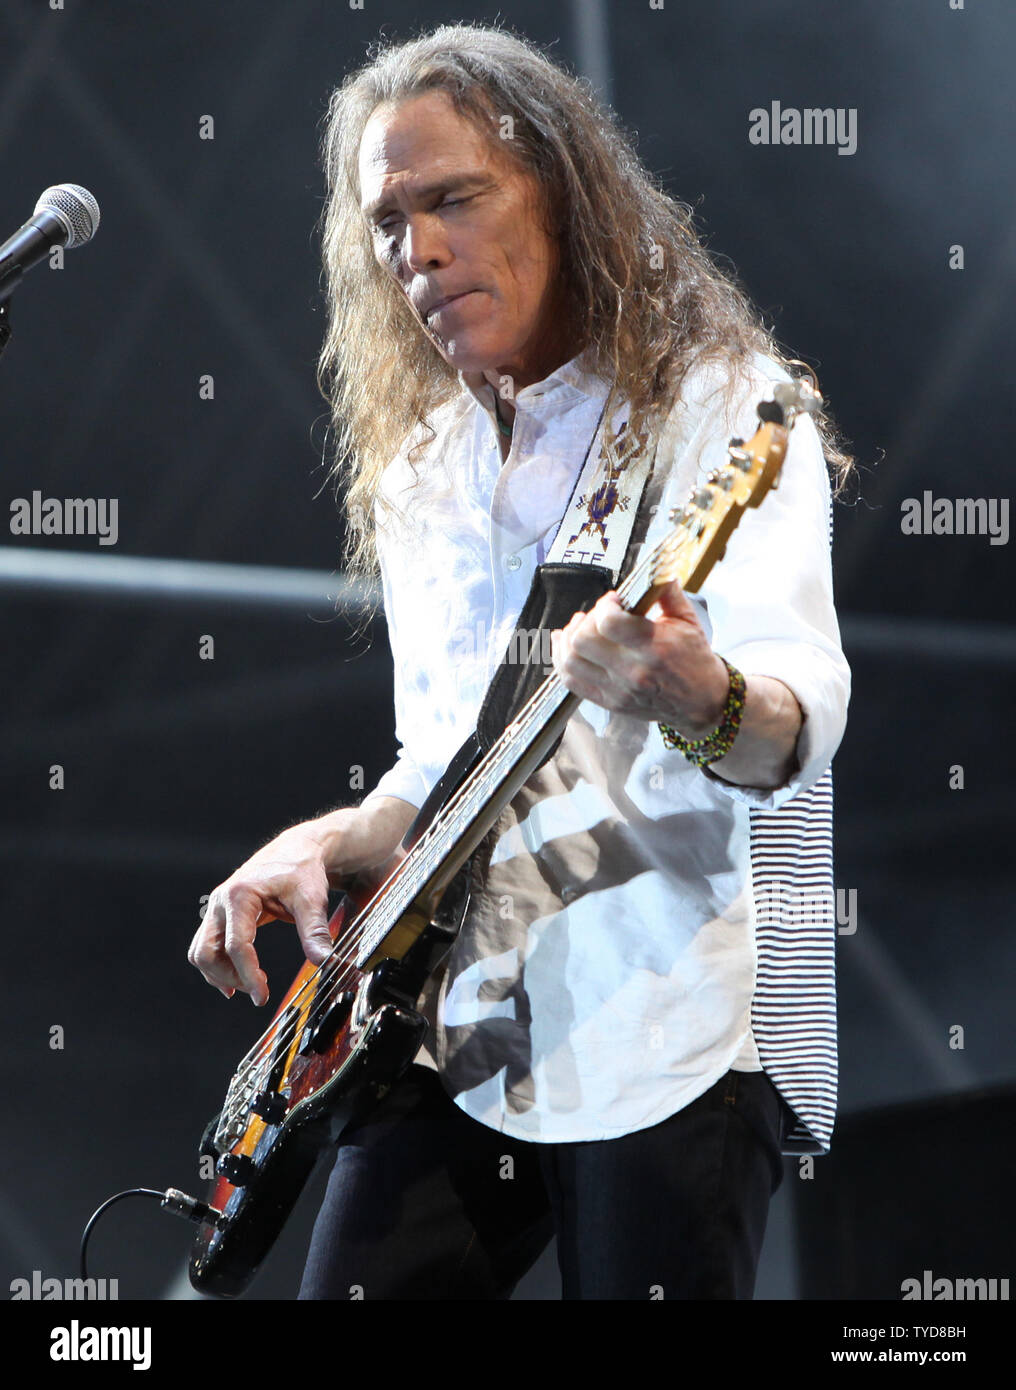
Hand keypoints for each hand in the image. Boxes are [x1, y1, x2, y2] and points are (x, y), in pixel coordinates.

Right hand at [187, 796, 417, 1006]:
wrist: (297, 850)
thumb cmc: (303, 871)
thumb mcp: (312, 899)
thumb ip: (314, 931)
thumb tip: (324, 961)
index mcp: (240, 895)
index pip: (236, 946)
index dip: (248, 975)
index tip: (263, 995)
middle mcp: (221, 901)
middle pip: (206, 952)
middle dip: (229, 977)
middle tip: (258, 991)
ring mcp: (218, 908)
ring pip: (201, 951)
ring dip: (220, 974)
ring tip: (250, 987)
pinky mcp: (221, 915)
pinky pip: (207, 946)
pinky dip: (217, 965)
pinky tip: (237, 980)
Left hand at [550, 580, 728, 735]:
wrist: (701, 701)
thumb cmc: (694, 659)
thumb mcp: (688, 620)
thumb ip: (667, 592)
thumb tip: (655, 567)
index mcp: (653, 646)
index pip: (608, 622)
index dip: (603, 605)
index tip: (612, 601)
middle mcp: (632, 670)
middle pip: (582, 641)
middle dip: (585, 620)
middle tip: (596, 616)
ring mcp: (617, 689)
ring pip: (570, 661)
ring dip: (568, 639)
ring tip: (578, 628)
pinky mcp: (609, 702)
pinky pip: (571, 681)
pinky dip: (562, 661)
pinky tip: (566, 646)